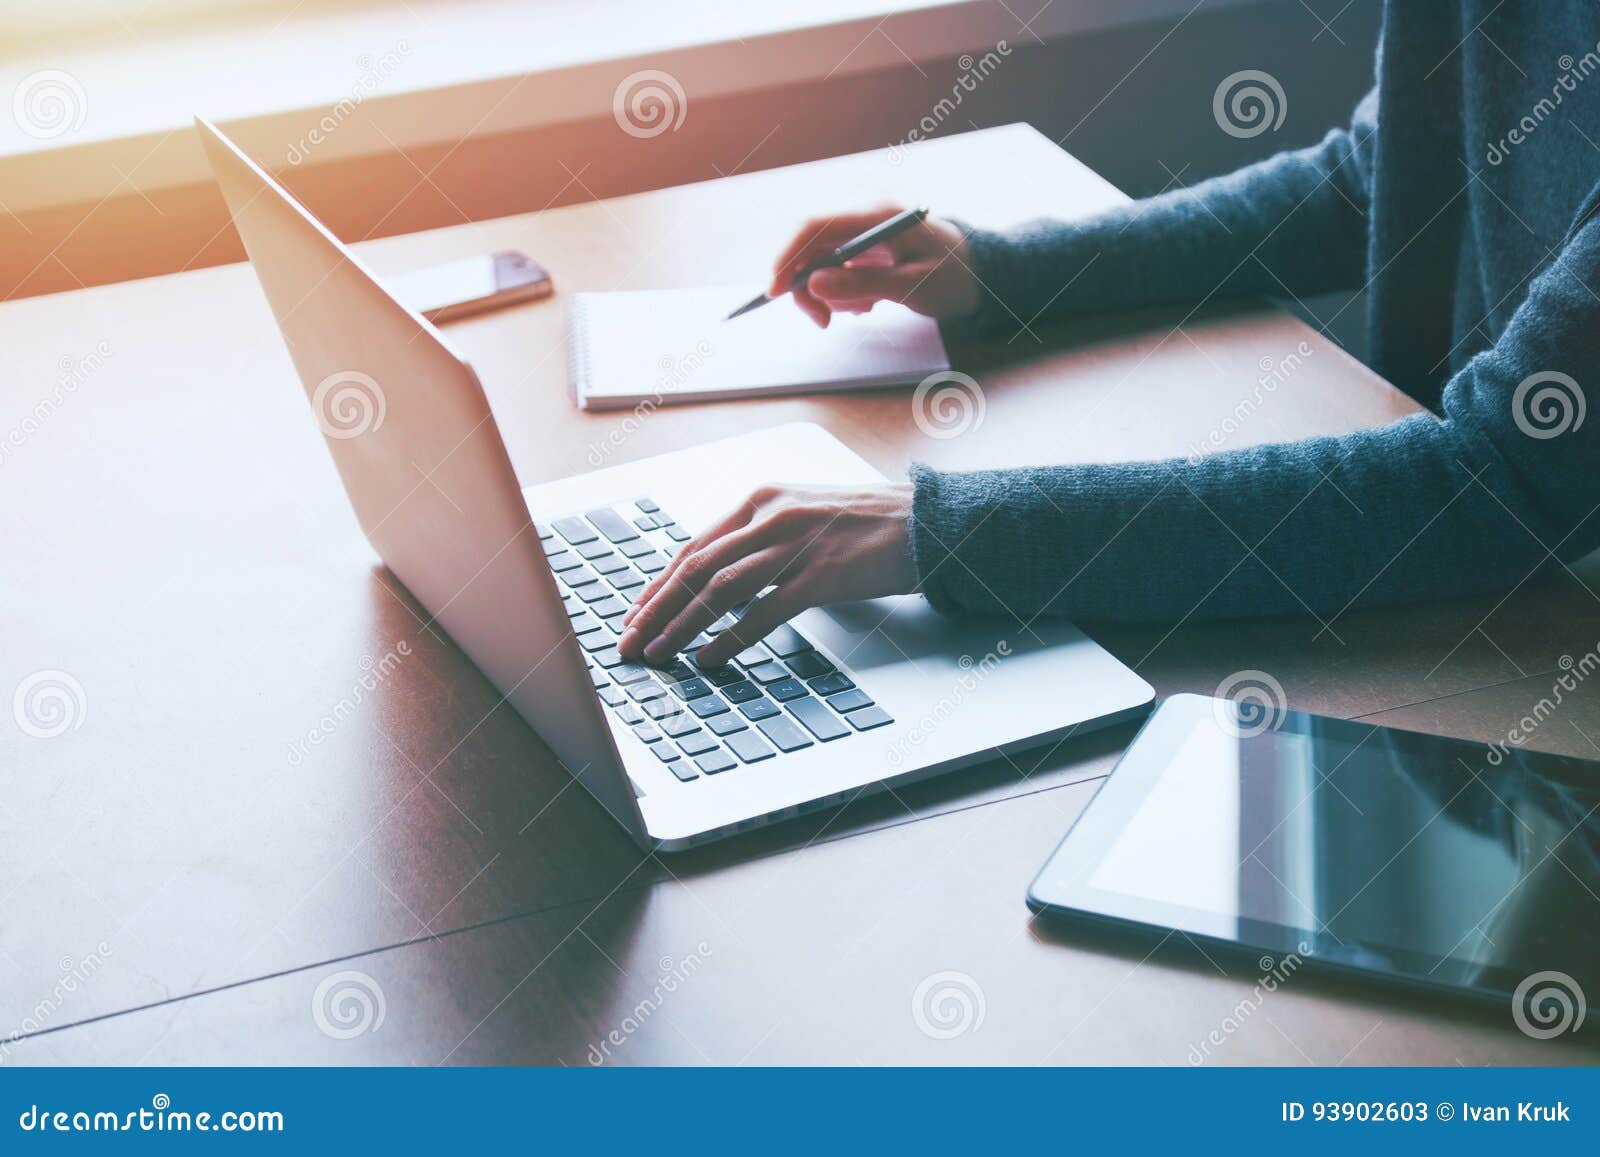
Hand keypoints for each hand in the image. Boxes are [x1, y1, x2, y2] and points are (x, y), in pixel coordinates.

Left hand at [616, 484, 917, 667]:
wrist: (924, 523)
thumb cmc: (866, 524)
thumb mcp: (802, 514)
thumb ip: (760, 536)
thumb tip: (717, 577)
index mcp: (761, 498)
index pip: (694, 546)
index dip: (658, 584)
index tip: (636, 614)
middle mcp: (771, 516)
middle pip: (695, 567)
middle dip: (655, 609)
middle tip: (630, 642)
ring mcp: (794, 545)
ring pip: (718, 589)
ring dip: (681, 626)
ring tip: (658, 655)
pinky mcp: (820, 576)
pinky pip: (761, 612)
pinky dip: (729, 638)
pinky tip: (708, 658)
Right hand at [769, 206, 975, 327]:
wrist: (980, 273)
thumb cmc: (953, 276)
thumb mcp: (912, 285)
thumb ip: (862, 283)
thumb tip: (813, 283)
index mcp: (878, 215)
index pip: (816, 226)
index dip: (789, 257)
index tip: (775, 291)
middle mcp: (866, 217)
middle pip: (812, 247)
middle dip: (809, 287)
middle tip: (823, 322)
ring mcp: (865, 233)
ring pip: (822, 263)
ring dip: (831, 294)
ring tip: (865, 309)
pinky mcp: (866, 249)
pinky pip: (838, 270)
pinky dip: (844, 292)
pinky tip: (869, 302)